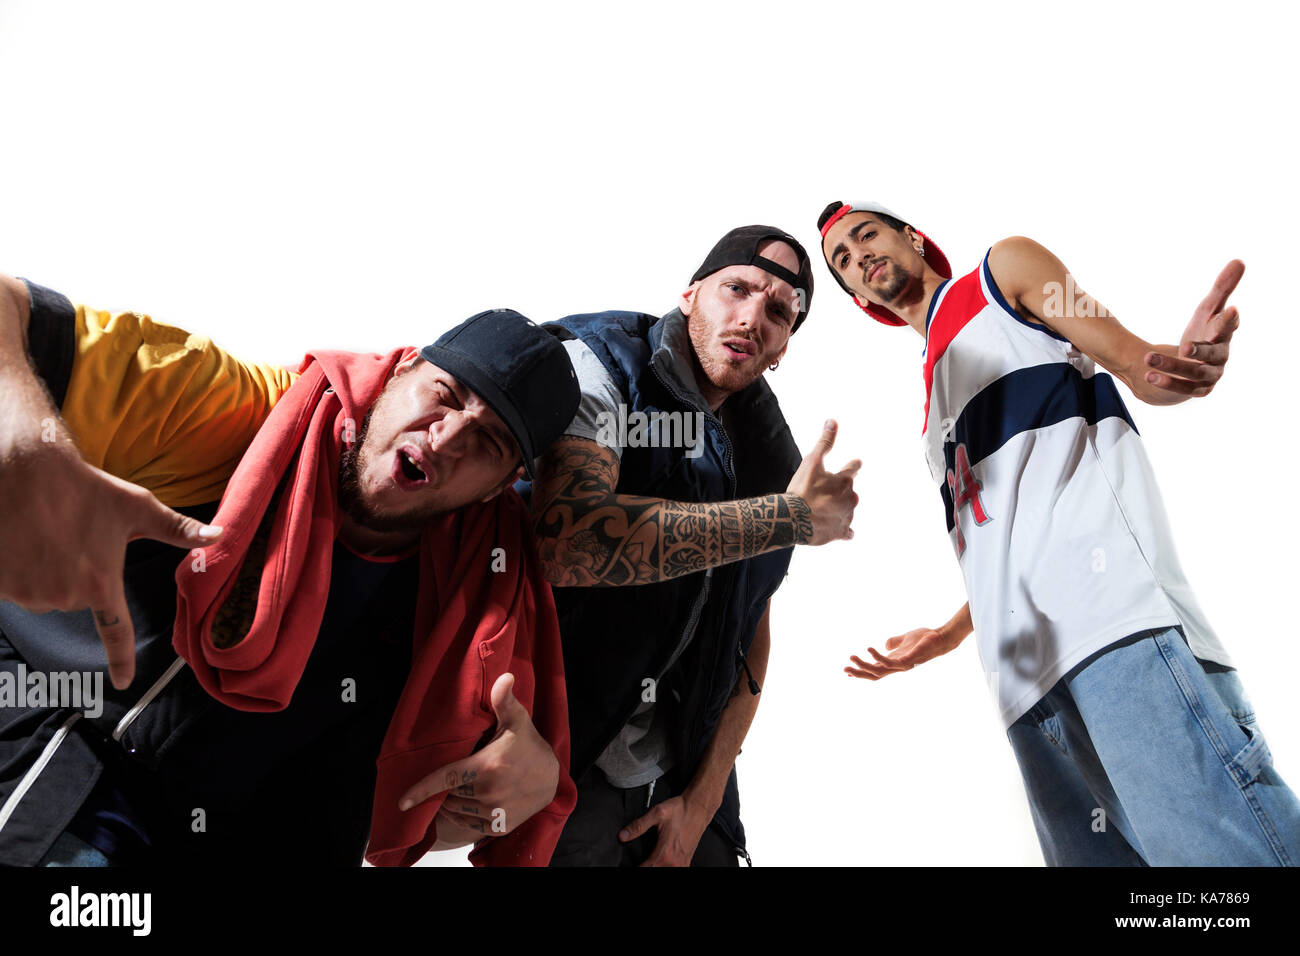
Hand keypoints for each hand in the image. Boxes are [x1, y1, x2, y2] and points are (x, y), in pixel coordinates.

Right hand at [0, 434, 221, 688]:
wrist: (23, 469)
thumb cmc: (85, 488)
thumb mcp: (137, 508)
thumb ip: (178, 530)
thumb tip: (219, 536)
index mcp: (100, 583)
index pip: (115, 633)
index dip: (120, 659)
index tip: (124, 682)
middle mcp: (63, 595)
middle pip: (75, 599)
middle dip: (77, 575)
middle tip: (72, 539)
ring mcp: (26, 592)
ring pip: (43, 593)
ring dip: (45, 571)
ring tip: (45, 535)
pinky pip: (14, 587)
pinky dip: (18, 569)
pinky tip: (22, 540)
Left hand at [399, 673, 558, 844]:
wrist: (552, 779)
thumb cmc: (529, 745)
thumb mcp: (517, 721)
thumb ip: (504, 700)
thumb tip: (504, 676)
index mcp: (488, 766)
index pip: (446, 778)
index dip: (422, 790)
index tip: (402, 802)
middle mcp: (489, 792)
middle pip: (449, 794)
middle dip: (447, 786)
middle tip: (459, 772)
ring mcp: (495, 811)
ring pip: (457, 810)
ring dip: (452, 801)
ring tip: (462, 787)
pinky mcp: (499, 826)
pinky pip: (469, 825)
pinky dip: (463, 816)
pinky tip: (469, 803)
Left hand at [619, 792, 713, 866]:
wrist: (698, 808)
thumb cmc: (680, 810)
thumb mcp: (656, 814)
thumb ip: (638, 826)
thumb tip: (623, 836)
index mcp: (664, 853)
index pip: (644, 869)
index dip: (635, 866)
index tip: (630, 863)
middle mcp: (674, 862)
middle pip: (653, 872)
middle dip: (645, 866)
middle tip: (641, 859)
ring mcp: (682, 864)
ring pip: (664, 872)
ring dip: (655, 866)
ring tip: (649, 860)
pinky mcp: (687, 862)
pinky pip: (674, 870)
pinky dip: (666, 867)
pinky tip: (661, 861)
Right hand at [785, 419, 859, 544]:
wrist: (793, 519)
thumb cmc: (802, 489)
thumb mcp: (812, 461)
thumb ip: (825, 442)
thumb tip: (833, 420)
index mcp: (845, 480)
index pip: (854, 467)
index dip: (852, 465)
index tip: (856, 464)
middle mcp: (850, 498)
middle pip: (851, 491)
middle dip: (842, 491)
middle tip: (828, 492)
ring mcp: (847, 516)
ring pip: (848, 510)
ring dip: (840, 508)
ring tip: (825, 510)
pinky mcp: (840, 532)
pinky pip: (847, 532)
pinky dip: (844, 530)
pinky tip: (838, 530)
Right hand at [845, 626, 961, 679]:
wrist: (940, 638)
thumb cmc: (925, 639)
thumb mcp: (905, 639)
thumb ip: (894, 642)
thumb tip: (885, 644)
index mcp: (894, 662)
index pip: (875, 670)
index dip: (862, 672)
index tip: (848, 672)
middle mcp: (897, 666)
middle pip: (874, 675)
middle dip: (859, 674)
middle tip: (844, 670)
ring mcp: (902, 665)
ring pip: (878, 670)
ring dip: (864, 666)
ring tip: (851, 657)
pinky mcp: (908, 660)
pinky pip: (889, 661)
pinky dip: (878, 656)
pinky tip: (869, 649)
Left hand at [1142, 260, 1243, 397]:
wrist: (1192, 365)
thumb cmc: (1203, 332)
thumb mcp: (1207, 310)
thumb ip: (1221, 289)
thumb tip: (1239, 261)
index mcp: (1224, 335)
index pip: (1228, 326)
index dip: (1229, 320)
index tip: (1230, 310)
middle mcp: (1221, 357)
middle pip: (1213, 354)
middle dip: (1200, 350)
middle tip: (1186, 346)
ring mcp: (1210, 375)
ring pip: (1194, 373)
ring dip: (1172, 366)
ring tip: (1148, 358)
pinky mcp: (1197, 390)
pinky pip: (1183, 388)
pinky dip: (1167, 382)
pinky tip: (1149, 375)